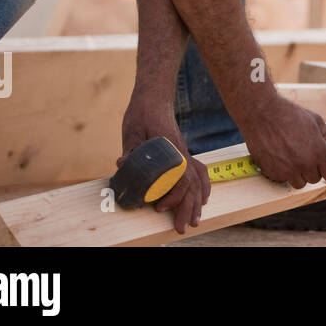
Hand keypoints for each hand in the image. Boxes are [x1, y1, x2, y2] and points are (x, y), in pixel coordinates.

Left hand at [120, 95, 210, 233]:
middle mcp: (183, 153)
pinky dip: (203, 186)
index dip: (173, 197)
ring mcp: (185, 152)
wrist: (153, 97)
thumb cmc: (142, 112)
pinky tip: (203, 198)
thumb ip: (131, 148)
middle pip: (192, 185)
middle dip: (189, 208)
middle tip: (183, 228)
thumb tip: (122, 164)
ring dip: (197, 202)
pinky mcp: (183, 152)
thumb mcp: (132, 130)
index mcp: (173, 149)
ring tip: (195, 220)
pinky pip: (199, 171)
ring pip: (197, 180)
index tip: (159, 208)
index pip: (182, 179)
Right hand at [240, 96, 325, 188]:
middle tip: (306, 154)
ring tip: (293, 156)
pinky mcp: (271, 173)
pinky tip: (280, 155)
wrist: (261, 113)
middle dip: (313, 168)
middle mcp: (302, 165)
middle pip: (315, 179)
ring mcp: (286, 171)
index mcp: (317, 152)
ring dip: (298, 173)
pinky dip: (283, 171)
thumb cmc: (290, 114)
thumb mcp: (316, 121)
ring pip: (299, 183)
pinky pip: (283, 179)